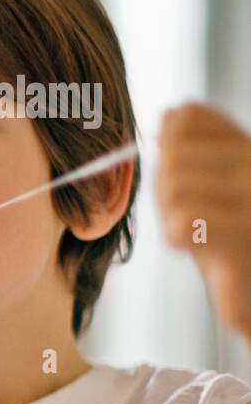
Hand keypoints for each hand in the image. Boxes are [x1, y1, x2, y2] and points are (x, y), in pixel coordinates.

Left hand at [156, 101, 250, 341]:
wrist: (250, 289)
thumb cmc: (226, 232)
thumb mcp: (212, 180)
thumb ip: (194, 144)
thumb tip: (171, 114)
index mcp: (249, 145)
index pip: (188, 115)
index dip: (167, 145)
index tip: (181, 174)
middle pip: (173, 153)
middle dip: (162, 185)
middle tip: (181, 212)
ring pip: (173, 183)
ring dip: (167, 212)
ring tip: (190, 229)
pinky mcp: (244, 236)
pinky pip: (181, 221)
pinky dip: (175, 235)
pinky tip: (194, 245)